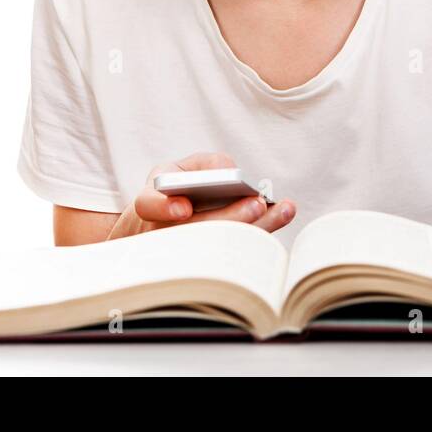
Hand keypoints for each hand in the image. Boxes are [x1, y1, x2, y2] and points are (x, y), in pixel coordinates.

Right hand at [107, 151, 295, 239]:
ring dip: (255, 229)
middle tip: (257, 203)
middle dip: (228, 218)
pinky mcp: (209, 267)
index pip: (148, 205)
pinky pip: (235, 256)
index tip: (185, 209)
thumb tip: (229, 172)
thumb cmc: (173, 191)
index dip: (164, 207)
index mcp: (149, 205)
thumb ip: (205, 164)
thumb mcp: (179, 169)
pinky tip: (280, 216)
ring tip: (284, 208)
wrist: (157, 228)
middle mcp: (162, 235)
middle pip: (194, 233)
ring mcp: (184, 257)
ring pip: (219, 250)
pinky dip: (259, 236)